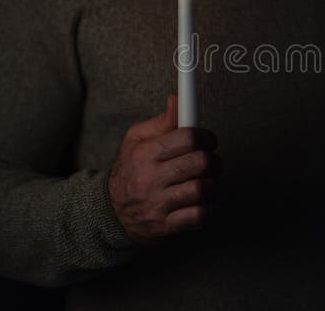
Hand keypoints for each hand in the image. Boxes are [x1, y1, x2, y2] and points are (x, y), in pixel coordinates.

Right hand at [108, 94, 222, 246]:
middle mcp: (150, 179)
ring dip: (212, 186)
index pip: (188, 137)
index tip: (209, 141)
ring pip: (202, 189)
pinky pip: (199, 216)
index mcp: (145, 154)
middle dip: (214, 161)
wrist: (109, 215)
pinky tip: (202, 203)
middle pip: (201, 163)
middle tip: (211, 163)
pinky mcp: (165, 226)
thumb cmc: (130, 172)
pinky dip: (208, 208)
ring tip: (206, 184)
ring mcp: (157, 204)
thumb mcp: (136, 140)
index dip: (206, 136)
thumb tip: (177, 99)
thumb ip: (162, 121)